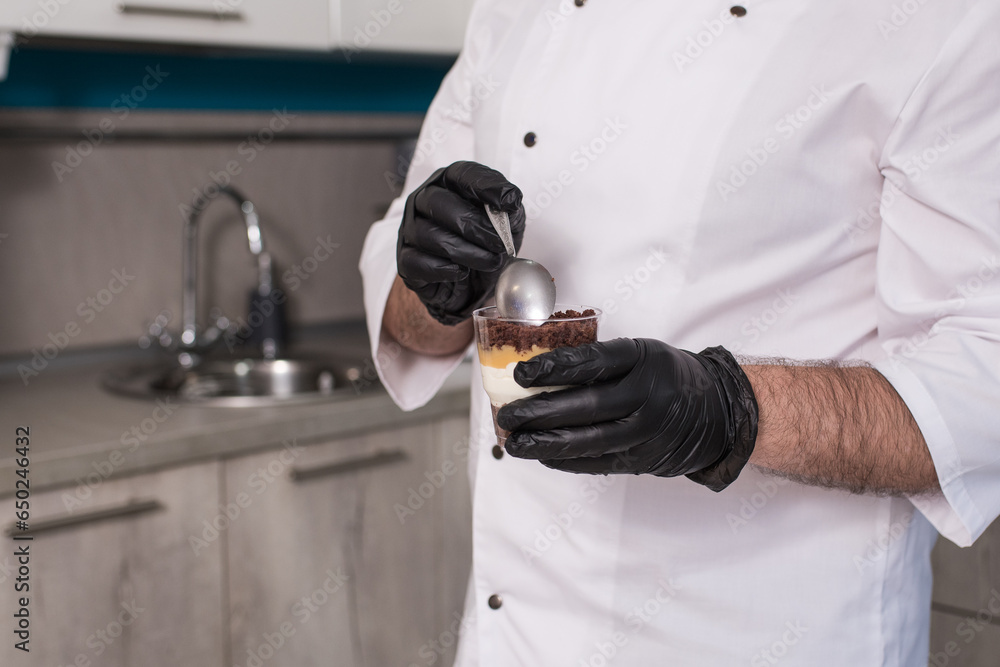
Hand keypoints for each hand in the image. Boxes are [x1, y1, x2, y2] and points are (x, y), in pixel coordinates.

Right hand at [397, 161, 525, 324]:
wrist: (473, 284)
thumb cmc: (485, 246)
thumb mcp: (507, 225)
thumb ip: (511, 210)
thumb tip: (510, 200)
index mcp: (448, 184)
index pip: (460, 173)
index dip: (485, 185)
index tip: (508, 202)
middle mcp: (423, 202)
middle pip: (438, 202)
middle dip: (474, 225)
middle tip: (499, 244)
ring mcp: (410, 231)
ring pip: (430, 235)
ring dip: (467, 252)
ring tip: (490, 262)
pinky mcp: (406, 261)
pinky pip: (418, 262)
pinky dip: (446, 269)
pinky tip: (463, 272)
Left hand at [496, 339, 758, 490]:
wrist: (718, 411)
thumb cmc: (667, 376)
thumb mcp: (642, 353)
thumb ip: (600, 361)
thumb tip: (540, 371)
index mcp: (645, 360)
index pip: (593, 362)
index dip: (554, 369)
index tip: (522, 374)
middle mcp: (648, 396)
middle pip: (586, 406)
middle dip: (540, 412)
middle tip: (506, 415)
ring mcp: (647, 432)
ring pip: (588, 441)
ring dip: (545, 443)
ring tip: (514, 442)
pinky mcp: (644, 460)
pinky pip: (598, 462)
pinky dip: (566, 460)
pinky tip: (541, 454)